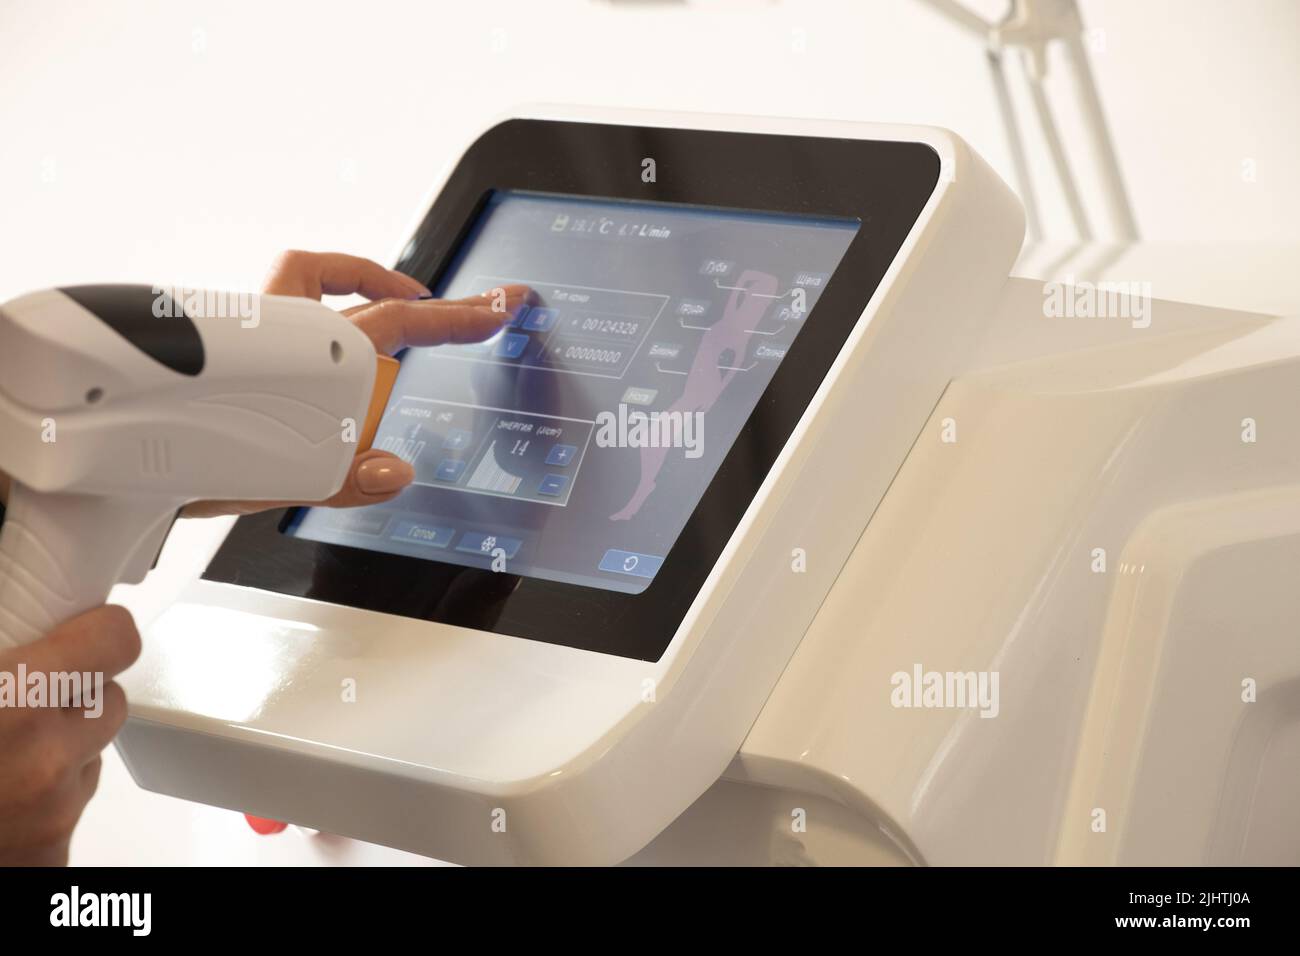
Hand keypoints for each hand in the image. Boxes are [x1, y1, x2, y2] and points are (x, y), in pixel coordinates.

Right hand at [0, 606, 139, 865]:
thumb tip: (13, 635)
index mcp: (14, 700)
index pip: (114, 642)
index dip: (100, 632)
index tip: (85, 631)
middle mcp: (46, 758)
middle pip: (107, 703)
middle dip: (72, 699)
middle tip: (20, 704)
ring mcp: (54, 813)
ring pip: (90, 758)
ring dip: (58, 752)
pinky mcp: (52, 858)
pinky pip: (71, 809)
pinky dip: (43, 801)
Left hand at [183, 251, 533, 517]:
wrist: (121, 467)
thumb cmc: (187, 467)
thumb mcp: (278, 483)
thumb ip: (346, 477)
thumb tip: (396, 472)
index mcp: (303, 355)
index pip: (397, 322)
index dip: (455, 314)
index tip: (498, 306)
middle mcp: (273, 330)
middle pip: (348, 282)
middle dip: (399, 287)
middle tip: (438, 306)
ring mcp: (247, 332)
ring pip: (303, 278)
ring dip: (349, 284)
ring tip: (384, 307)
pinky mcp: (227, 348)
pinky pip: (277, 308)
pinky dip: (309, 313)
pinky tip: (318, 351)